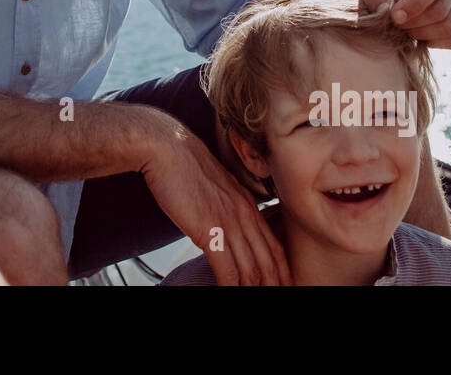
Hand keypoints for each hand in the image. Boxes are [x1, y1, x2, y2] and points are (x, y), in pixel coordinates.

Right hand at [138, 109, 290, 285]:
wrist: (166, 148)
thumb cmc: (183, 165)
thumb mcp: (215, 185)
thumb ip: (224, 205)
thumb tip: (220, 225)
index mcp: (247, 203)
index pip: (274, 245)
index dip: (282, 270)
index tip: (284, 285)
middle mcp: (244, 214)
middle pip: (269, 262)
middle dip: (273, 285)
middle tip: (277, 297)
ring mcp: (229, 223)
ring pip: (251, 270)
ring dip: (252, 290)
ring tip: (251, 301)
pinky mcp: (210, 231)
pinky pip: (228, 271)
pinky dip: (231, 288)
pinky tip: (230, 295)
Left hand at [355, 0, 450, 47]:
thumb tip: (386, 8)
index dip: (417, 2)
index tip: (396, 16)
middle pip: (442, 8)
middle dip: (414, 22)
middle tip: (394, 23)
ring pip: (450, 25)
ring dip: (422, 33)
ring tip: (404, 28)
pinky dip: (434, 42)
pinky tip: (417, 35)